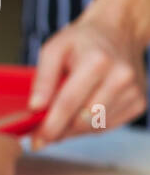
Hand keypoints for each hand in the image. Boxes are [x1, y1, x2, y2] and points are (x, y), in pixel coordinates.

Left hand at [29, 6, 146, 149]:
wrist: (117, 33)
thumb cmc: (81, 41)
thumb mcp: (53, 50)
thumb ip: (42, 78)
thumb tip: (35, 107)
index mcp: (98, 61)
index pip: (69, 102)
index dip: (51, 125)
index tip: (36, 141)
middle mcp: (120, 77)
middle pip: (83, 119)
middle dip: (59, 131)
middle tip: (41, 134)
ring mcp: (133, 92)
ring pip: (96, 127)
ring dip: (73, 130)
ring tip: (60, 119)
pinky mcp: (139, 103)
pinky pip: (108, 126)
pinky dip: (89, 126)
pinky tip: (80, 114)